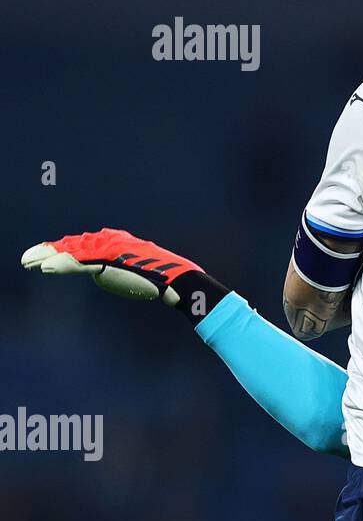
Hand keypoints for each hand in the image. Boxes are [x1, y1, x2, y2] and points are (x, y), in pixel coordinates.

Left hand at [21, 228, 202, 305]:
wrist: (177, 281)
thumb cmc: (158, 279)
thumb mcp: (132, 270)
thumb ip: (113, 267)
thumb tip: (100, 274)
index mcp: (116, 241)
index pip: (82, 243)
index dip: (60, 249)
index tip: (42, 258)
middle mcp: (111, 240)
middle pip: (73, 244)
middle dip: (48, 250)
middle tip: (27, 260)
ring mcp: (110, 249)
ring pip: (72, 251)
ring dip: (48, 256)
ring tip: (30, 263)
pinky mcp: (111, 260)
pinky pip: (81, 262)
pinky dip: (63, 264)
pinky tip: (46, 268)